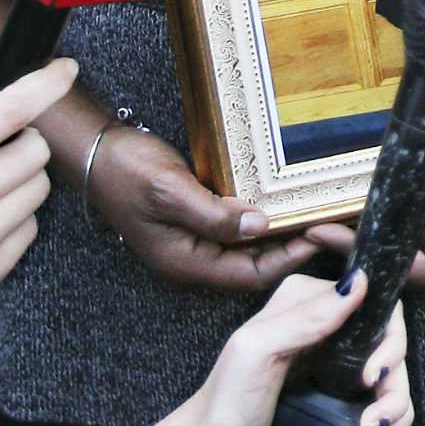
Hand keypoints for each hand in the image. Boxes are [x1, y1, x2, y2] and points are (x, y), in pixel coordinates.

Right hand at [88, 121, 315, 291]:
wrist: (97, 151)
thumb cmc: (127, 171)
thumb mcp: (170, 191)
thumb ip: (213, 214)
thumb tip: (260, 227)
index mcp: (185, 261)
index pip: (249, 274)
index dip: (288, 259)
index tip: (319, 233)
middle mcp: (192, 257)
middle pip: (253, 265)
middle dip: (291, 248)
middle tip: (327, 222)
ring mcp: (193, 240)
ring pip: (248, 248)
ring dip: (279, 233)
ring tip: (313, 211)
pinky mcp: (196, 220)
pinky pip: (237, 229)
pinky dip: (262, 219)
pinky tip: (282, 201)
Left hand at [100, 271, 413, 425]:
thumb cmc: (226, 404)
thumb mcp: (257, 352)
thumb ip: (305, 317)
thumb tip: (361, 281)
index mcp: (307, 303)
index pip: (375, 303)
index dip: (388, 339)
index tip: (373, 376)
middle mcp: (329, 328)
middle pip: (391, 344)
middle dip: (393, 384)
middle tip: (373, 421)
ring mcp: (338, 367)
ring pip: (393, 378)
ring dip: (394, 410)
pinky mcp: (341, 401)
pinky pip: (382, 405)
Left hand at [307, 178, 424, 303]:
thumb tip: (390, 222)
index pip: (390, 264)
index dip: (351, 247)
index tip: (313, 232)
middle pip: (395, 268)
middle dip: (360, 246)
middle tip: (319, 222)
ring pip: (410, 260)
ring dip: (383, 241)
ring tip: (344, 219)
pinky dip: (406, 238)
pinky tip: (391, 221)